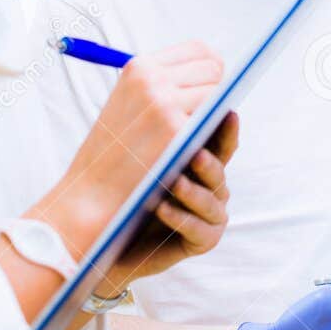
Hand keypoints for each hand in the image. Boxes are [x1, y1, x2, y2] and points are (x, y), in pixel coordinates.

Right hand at [38, 41, 224, 254]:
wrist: (92, 194)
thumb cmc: (114, 152)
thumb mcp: (130, 103)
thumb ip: (165, 84)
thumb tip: (216, 72)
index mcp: (140, 67)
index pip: (198, 50)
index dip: (211, 68)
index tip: (212, 87)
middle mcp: (152, 78)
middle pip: (213, 68)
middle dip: (215, 91)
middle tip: (203, 117)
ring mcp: (165, 103)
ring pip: (218, 95)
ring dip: (212, 114)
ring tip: (192, 135)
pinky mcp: (177, 131)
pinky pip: (214, 122)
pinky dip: (208, 136)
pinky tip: (191, 151)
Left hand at [94, 112, 238, 296]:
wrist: (105, 235)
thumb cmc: (121, 189)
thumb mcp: (141, 151)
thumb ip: (162, 124)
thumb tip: (165, 89)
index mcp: (200, 158)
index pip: (220, 138)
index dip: (225, 127)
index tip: (224, 111)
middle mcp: (210, 184)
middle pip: (220, 168)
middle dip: (210, 159)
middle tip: (194, 153)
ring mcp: (210, 213)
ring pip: (212, 199)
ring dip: (193, 191)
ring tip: (174, 183)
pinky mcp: (202, 240)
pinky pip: (200, 229)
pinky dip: (182, 218)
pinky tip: (163, 209)